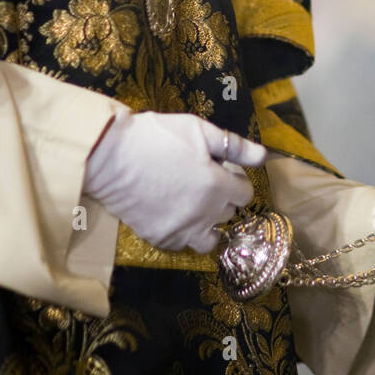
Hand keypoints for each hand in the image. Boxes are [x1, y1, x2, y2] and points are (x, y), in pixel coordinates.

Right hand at [82, 111, 265, 254]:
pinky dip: (184, 232)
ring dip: (208, 224)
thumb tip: (264, 157)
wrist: (110, 156)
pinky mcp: (160, 238)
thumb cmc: (156, 137)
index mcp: (218, 187)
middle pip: (229, 214)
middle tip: (202, 181)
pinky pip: (183, 244)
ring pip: (210, 238)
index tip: (221, 169)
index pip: (245, 194)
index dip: (236, 179)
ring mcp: (182, 230)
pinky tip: (173, 213)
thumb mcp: (199, 130)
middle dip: (223, 198)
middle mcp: (205, 214)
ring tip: (194, 206)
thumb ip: (234, 146)